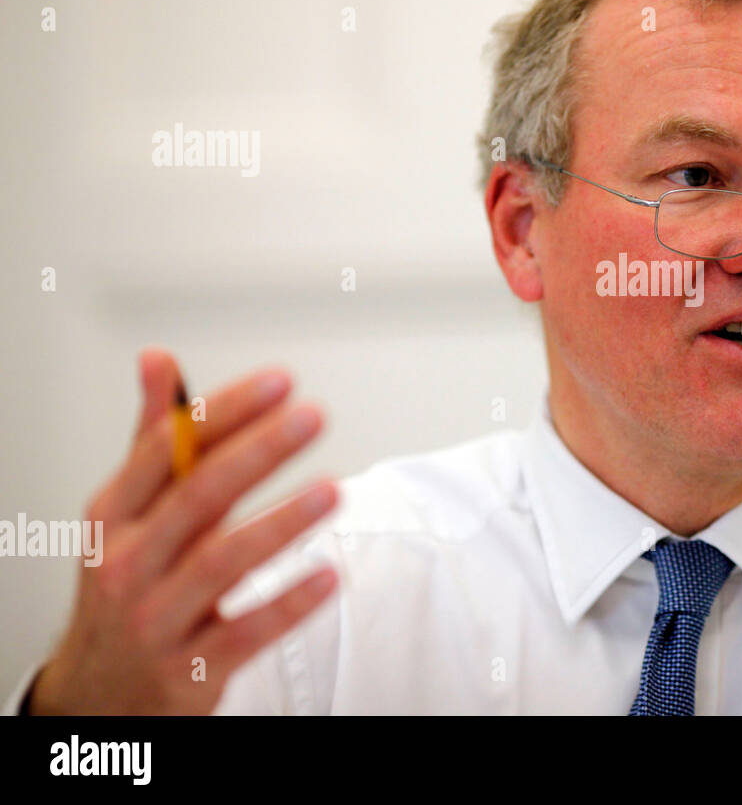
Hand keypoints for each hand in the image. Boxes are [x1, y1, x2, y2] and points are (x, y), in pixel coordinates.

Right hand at [28, 347, 338, 713]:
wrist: (98, 692)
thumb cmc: (126, 581)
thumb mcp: (125, 512)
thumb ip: (153, 438)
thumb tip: (157, 357)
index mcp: (112, 515)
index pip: (165, 451)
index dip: (224, 412)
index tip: (280, 381)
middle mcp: (126, 563)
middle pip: (197, 497)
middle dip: (259, 451)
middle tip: (313, 416)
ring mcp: (155, 619)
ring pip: (221, 562)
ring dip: (282, 522)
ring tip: (335, 489)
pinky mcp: (189, 670)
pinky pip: (244, 634)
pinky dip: (288, 604)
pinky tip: (329, 575)